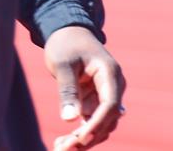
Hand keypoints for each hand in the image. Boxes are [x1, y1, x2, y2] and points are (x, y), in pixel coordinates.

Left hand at [43, 25, 124, 148]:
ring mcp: (106, 95)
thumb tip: (70, 119)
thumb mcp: (62, 63)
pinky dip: (80, 133)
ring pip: (101, 125)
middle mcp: (113, 87)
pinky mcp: (96, 102)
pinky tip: (62, 142)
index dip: (97, 124)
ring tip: (59, 147)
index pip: (109, 104)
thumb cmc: (66, 44)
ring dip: (84, 139)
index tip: (81, 139)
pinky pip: (92, 122)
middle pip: (107, 120)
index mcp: (110, 73)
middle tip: (62, 149)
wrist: (68, 33)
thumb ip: (67, 89)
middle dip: (88, 137)